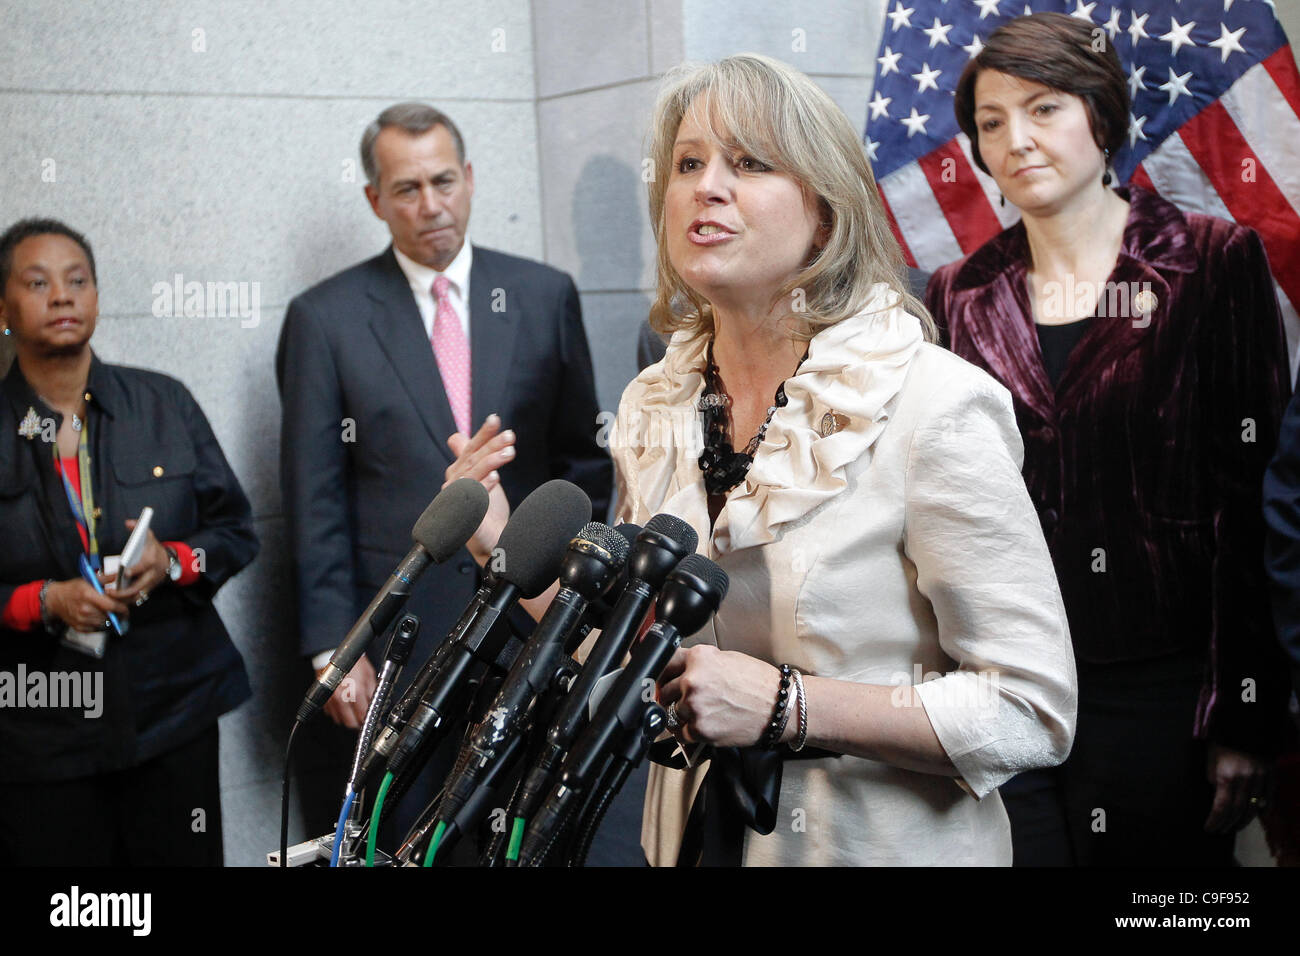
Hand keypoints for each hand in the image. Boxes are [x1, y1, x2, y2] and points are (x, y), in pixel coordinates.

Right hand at [44, 578, 128, 631]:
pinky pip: (97, 629)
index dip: (122, 608)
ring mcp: (82, 620)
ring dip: (111, 619)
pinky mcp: (80, 628)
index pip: (112, 605)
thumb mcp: (88, 579)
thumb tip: (119, 575)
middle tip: (123, 611)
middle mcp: (85, 609)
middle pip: (110, 615)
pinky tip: (101, 617)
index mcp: (88, 596)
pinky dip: (102, 624)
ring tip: (112, 613)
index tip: (127, 608)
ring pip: (105, 623)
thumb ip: (105, 578)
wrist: (54, 600)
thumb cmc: (73, 589)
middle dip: (118, 613)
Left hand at [103, 520, 169, 606]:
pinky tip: (116, 600)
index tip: (122, 573)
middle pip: (138, 586)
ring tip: (109, 597)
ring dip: (123, 598)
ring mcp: (151, 583)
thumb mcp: (148, 536)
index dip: (133, 570)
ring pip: (137, 595)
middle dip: (123, 591)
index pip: (142, 566)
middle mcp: (153, 574)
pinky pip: (137, 598)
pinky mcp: (149, 590)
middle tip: (108, 591)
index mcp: (152, 560)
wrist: (168, 560)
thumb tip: (128, 523)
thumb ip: (138, 528)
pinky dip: (127, 600)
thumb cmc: (154, 548)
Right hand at [316, 656, 377, 729]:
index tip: (374, 722)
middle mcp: (341, 698)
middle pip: (350, 724)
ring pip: (340, 721)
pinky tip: (344, 705)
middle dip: (358, 723)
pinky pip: (332, 714)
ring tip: (354, 710)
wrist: (334, 654)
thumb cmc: (352, 663)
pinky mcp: (324, 701)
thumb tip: (376, 706)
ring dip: (348, 719)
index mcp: (355, 691)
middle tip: (363, 718)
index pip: (363, 716)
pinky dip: (339, 713)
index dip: (369, 721)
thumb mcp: (369, 675)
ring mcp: (331, 700)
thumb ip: (372, 693)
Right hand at [444, 413, 514, 565]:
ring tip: (510, 452)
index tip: (496, 419)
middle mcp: (454, 483)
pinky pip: (471, 498)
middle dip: (491, 445)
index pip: (470, 448)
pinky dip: (483, 486)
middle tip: (510, 436)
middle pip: (472, 459)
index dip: (482, 434)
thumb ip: (472, 458)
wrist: (492, 541)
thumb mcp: (482, 479)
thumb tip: (456, 437)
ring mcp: (456, 499)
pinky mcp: (462, 516)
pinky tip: (496, 478)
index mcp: (459, 472)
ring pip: (472, 474)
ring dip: (491, 461)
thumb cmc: (486, 509)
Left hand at [657, 645, 784, 746]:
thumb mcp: (726, 659)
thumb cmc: (758, 682)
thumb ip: (699, 662)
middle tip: (691, 699)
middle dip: (674, 696)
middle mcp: (692, 680)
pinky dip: (691, 732)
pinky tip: (708, 724)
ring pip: (672, 713)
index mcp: (698, 658)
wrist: (779, 706)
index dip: (664, 673)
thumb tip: (677, 669)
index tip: (662, 680)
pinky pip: (682, 733)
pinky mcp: (699, 730)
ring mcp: (693, 706)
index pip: (665, 663)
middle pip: (665, 691)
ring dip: (683, 715)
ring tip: (705, 713)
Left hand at [1204, 743, 1272, 833]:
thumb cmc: (1222, 744)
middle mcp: (1245, 781)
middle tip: (1221, 830)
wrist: (1245, 727)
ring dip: (1244, 820)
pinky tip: (1257, 814)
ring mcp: (1260, 779)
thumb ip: (1215, 781)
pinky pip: (1269, 797)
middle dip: (1228, 823)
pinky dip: (1264, 808)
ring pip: (1254, 807)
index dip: (1215, 820)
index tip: (1209, 828)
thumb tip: (1218, 797)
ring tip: (1235, 826)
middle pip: (1238, 811)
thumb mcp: (1211, 762)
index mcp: (1227, 777)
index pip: (1221, 807)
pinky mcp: (1271, 775)